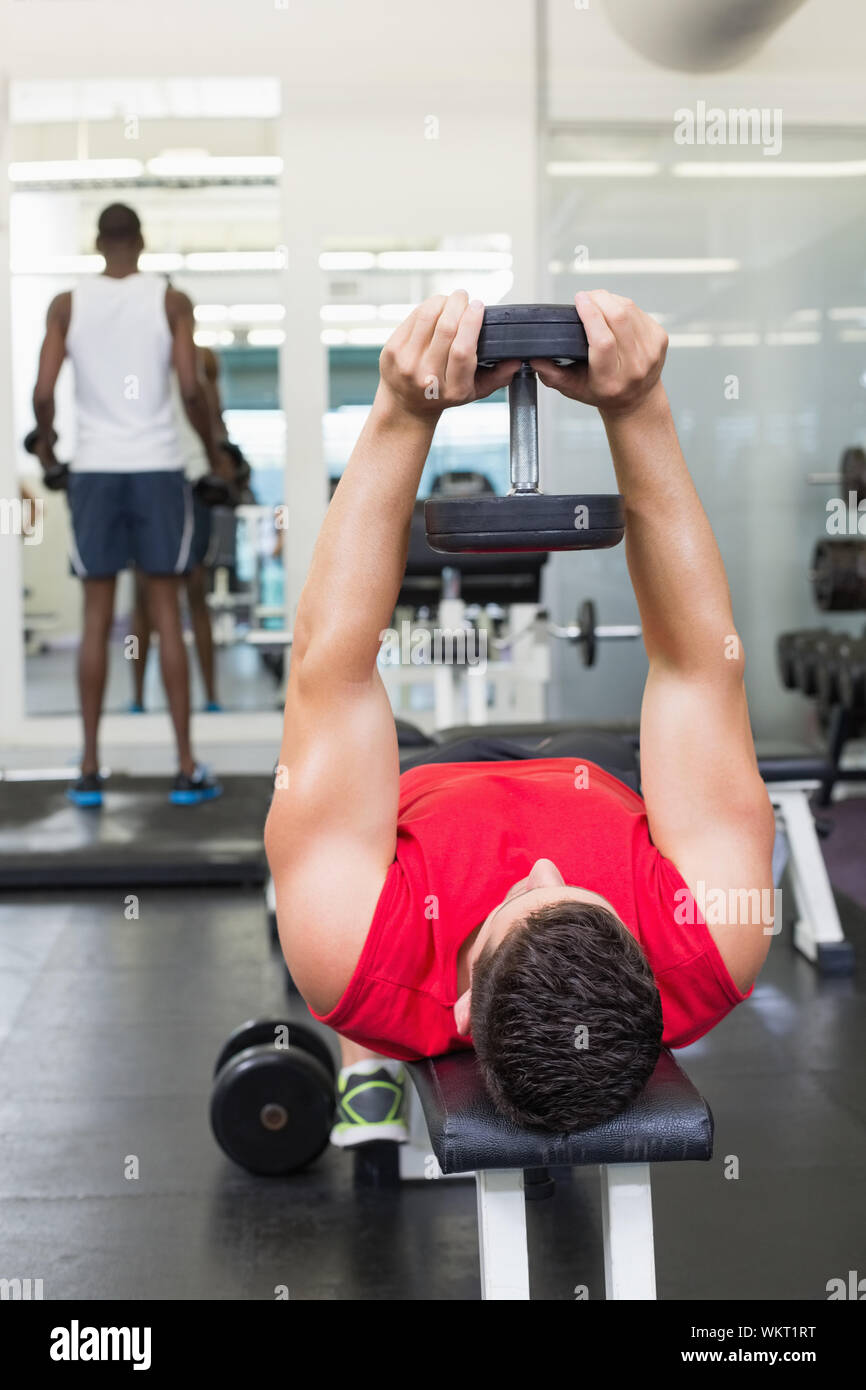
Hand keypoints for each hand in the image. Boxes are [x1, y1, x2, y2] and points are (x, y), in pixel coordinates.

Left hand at [377, 291, 519, 421]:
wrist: (407, 406)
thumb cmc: (445, 395)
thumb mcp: (474, 392)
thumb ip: (498, 377)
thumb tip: (516, 360)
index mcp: (453, 389)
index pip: (462, 349)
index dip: (472, 322)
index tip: (478, 306)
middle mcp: (427, 378)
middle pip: (445, 329)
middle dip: (458, 304)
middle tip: (464, 296)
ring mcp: (406, 364)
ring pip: (427, 317)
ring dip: (442, 301)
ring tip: (451, 299)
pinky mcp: (391, 351)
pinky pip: (413, 318)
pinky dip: (427, 307)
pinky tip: (435, 307)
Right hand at [532, 290, 667, 418]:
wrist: (636, 400)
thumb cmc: (602, 392)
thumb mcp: (573, 388)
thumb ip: (552, 374)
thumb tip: (535, 357)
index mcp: (611, 380)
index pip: (603, 340)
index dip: (590, 314)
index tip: (579, 300)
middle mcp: (635, 366)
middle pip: (619, 318)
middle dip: (599, 299)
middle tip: (586, 297)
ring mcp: (651, 351)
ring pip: (629, 309)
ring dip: (610, 299)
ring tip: (597, 302)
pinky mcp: (660, 339)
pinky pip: (638, 311)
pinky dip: (623, 305)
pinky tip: (613, 312)